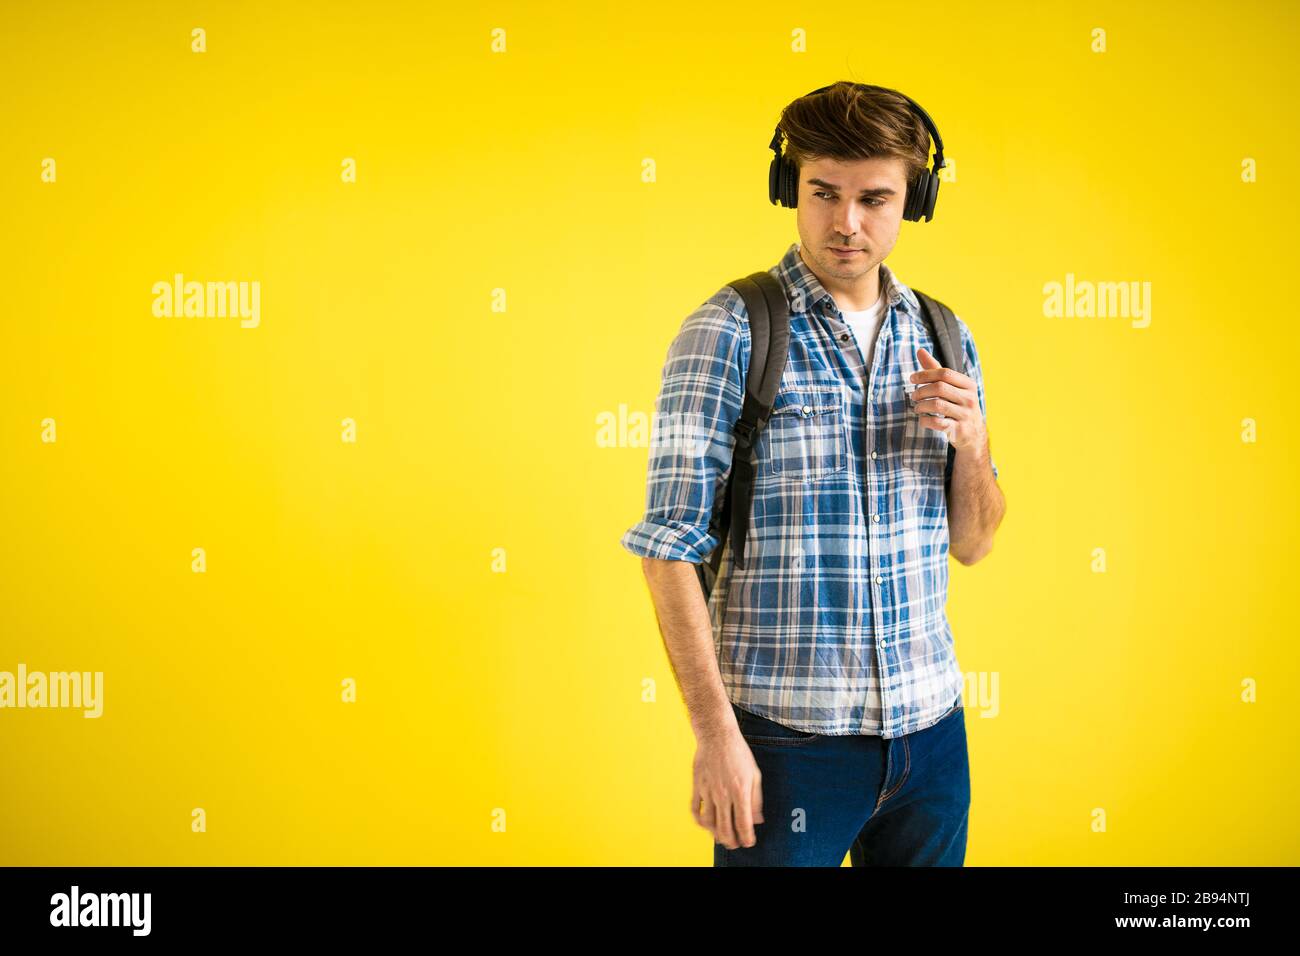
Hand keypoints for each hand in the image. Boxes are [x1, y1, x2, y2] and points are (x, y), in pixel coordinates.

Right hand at [691, 728, 763, 849]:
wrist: (717, 735)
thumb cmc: (738, 753)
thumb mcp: (755, 774)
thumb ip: (756, 799)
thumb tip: (757, 820)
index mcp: (740, 791)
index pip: (743, 824)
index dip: (746, 838)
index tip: (749, 842)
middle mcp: (723, 794)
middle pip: (725, 828)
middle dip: (731, 841)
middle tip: (734, 845)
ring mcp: (708, 791)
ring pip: (709, 822)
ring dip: (715, 834)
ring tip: (720, 837)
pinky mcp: (697, 786)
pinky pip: (695, 809)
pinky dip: (699, 821)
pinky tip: (705, 824)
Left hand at [908, 346, 986, 450]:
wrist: (973, 433)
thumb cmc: (958, 405)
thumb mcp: (951, 386)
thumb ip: (935, 369)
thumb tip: (920, 350)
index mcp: (968, 384)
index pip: (944, 373)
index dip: (925, 374)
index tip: (912, 378)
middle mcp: (969, 398)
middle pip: (940, 388)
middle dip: (921, 391)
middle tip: (913, 396)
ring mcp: (965, 415)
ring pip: (938, 405)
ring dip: (921, 406)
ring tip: (917, 408)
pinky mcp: (959, 430)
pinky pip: (938, 423)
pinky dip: (925, 421)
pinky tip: (922, 419)